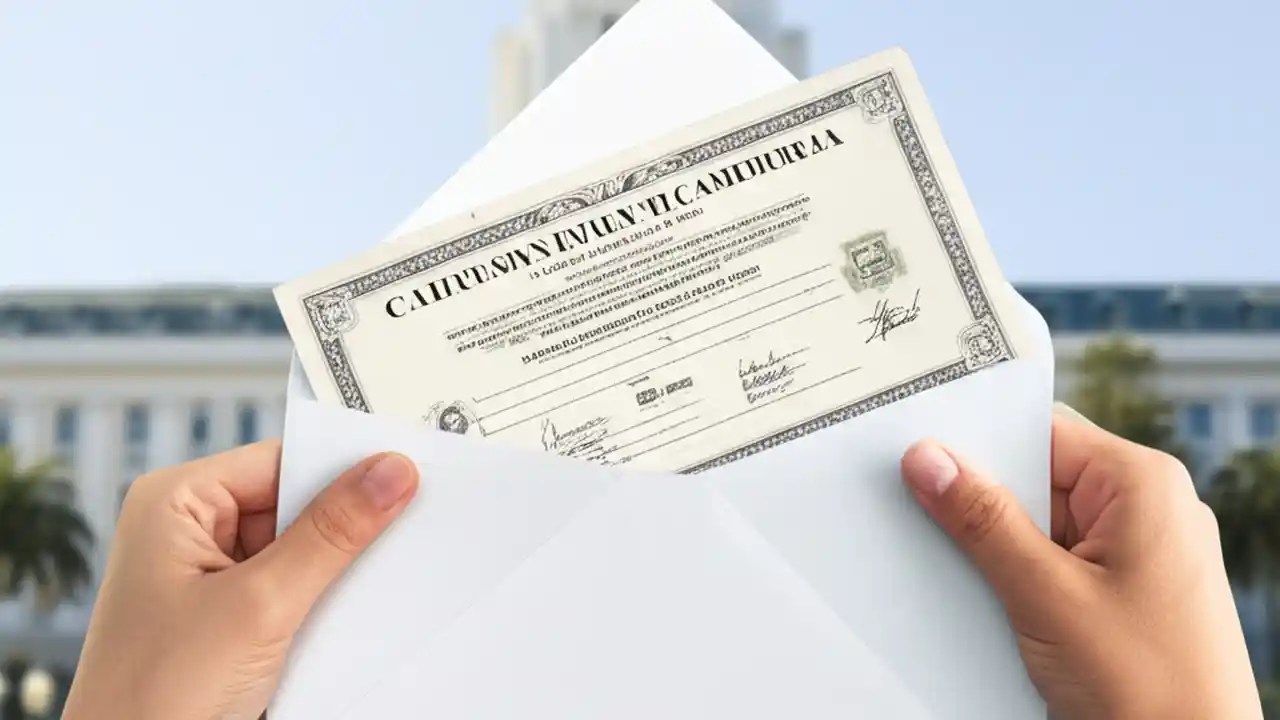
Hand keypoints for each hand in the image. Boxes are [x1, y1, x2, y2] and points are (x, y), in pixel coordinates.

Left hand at [63, 440, 419, 719]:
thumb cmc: (154, 698)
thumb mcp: (259, 605)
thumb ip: (331, 534)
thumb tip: (390, 473)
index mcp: (175, 502)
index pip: (282, 459)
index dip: (343, 470)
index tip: (406, 478)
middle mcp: (188, 530)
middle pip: (297, 505)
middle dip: (341, 532)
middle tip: (392, 543)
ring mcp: (208, 577)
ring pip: (301, 552)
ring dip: (332, 576)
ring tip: (343, 603)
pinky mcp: (228, 618)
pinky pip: (293, 592)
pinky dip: (321, 608)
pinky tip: (333, 627)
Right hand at [900, 405, 1260, 718]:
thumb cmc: (1150, 687)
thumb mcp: (1048, 596)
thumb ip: (984, 521)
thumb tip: (929, 459)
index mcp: (1143, 484)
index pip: (1041, 432)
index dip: (977, 442)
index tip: (916, 455)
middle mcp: (1147, 507)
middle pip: (1037, 477)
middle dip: (982, 503)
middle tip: (927, 521)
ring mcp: (1140, 552)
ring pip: (1041, 526)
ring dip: (999, 550)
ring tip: (975, 581)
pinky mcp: (1128, 592)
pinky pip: (1057, 563)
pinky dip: (1020, 579)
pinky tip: (998, 606)